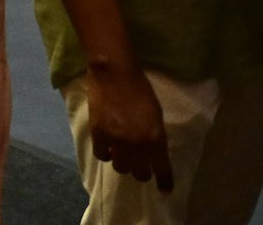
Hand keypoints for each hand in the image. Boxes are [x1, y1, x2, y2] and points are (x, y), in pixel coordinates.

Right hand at [86, 65, 173, 190]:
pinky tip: (108, 147)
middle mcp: (137, 144)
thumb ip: (155, 136)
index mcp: (156, 138)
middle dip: (141, 172)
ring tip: (122, 154)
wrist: (114, 73)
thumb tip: (151, 152)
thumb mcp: (155, 115)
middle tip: (140, 166)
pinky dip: (106, 153)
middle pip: (140, 173)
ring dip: (123, 162)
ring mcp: (116, 140)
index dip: (164, 183)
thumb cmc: (140, 89)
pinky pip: (102, 155)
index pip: (162, 169)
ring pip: (121, 167)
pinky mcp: (98, 134)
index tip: (164, 190)